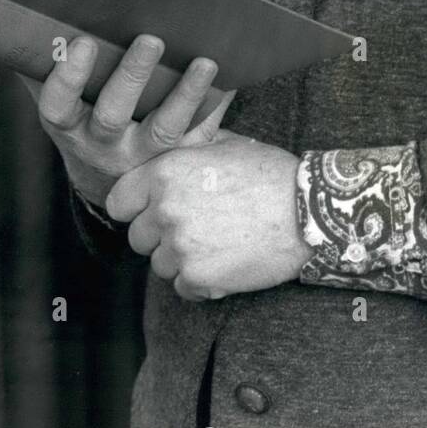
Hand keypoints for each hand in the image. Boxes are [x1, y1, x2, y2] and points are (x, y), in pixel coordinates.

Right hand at [23, 35, 234, 205]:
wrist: (109, 174)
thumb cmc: (84, 114)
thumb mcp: (65, 97)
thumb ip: (50, 62)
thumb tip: (44, 8)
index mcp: (68, 125)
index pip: (58, 105)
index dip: (67, 77)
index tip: (82, 41)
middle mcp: (102, 145)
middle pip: (113, 114)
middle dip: (132, 75)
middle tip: (150, 38)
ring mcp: (141, 157)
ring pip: (164, 130)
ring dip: (186, 94)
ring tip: (205, 61)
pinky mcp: (176, 159)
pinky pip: (200, 135)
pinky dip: (217, 107)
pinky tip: (233, 78)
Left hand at [106, 131, 314, 299]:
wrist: (308, 211)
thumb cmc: (269, 173)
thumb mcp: (225, 144)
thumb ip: (187, 147)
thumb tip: (171, 140)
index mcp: (165, 172)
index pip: (118, 202)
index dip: (135, 207)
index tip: (153, 210)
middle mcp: (165, 209)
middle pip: (138, 237)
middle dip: (161, 235)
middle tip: (197, 226)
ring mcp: (180, 246)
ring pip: (159, 265)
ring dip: (181, 259)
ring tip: (217, 242)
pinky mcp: (198, 277)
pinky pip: (182, 287)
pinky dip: (200, 282)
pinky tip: (226, 261)